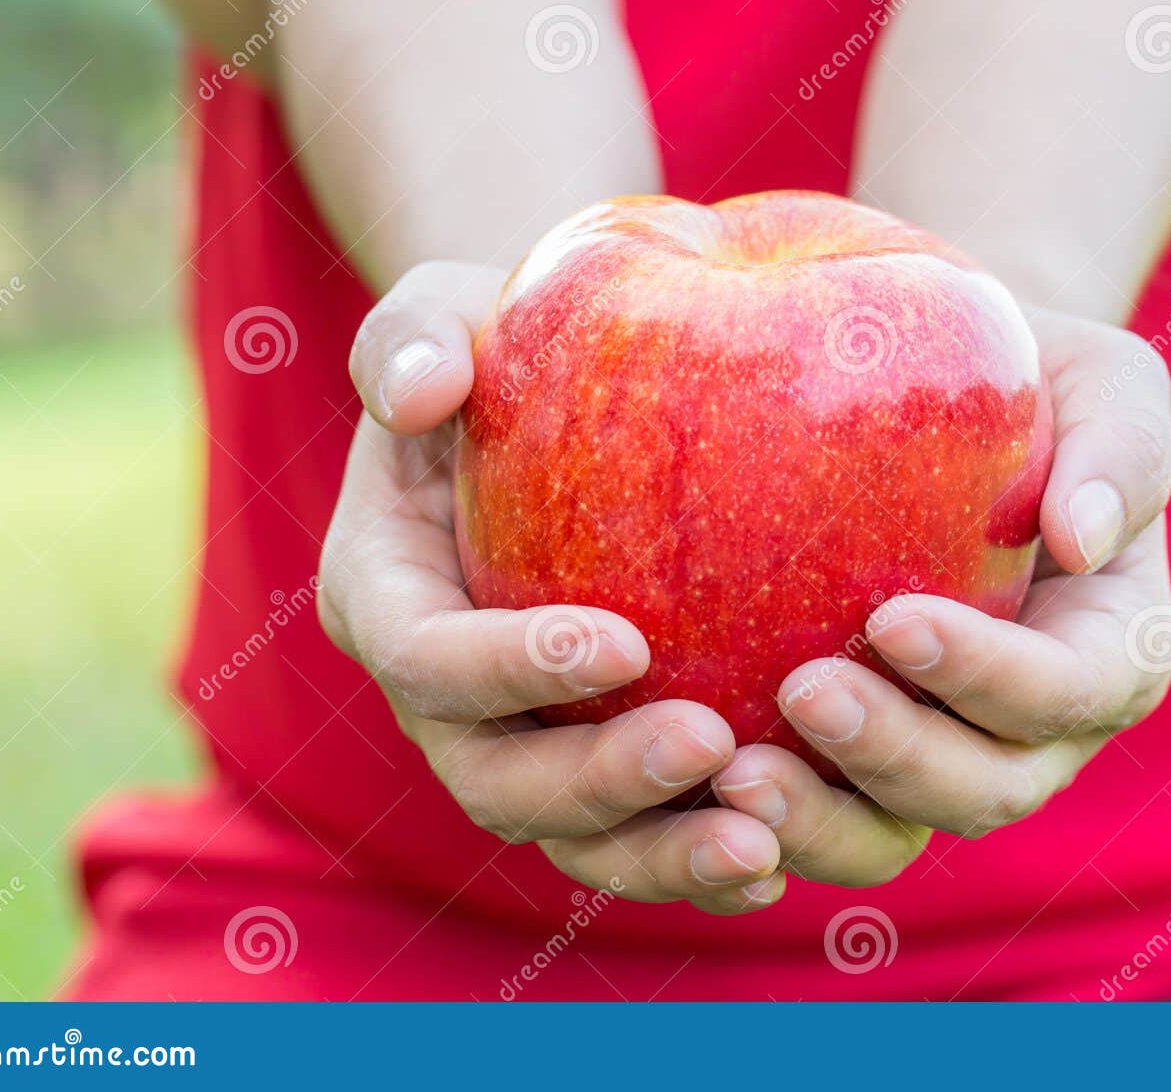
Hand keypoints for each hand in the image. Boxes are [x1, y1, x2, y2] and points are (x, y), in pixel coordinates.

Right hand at [317, 262, 785, 914]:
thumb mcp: (448, 310)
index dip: (510, 667)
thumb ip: (416, 334)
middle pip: (497, 778)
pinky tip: (783, 857)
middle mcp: (444, 697)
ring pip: (572, 839)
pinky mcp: (595, 763)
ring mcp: (519, 741)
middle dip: (598, 781)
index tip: (626, 641)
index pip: (425, 657)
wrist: (553, 407)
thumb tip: (417, 392)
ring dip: (658, 853)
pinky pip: (638, 838)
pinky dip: (696, 860)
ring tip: (761, 844)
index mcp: (387, 596)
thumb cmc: (502, 349)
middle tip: (711, 740)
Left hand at [713, 309, 1170, 884]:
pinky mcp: (852, 769)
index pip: (1070, 689)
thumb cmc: (1023, 382)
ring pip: (896, 834)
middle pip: (986, 788)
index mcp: (1108, 648)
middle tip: (802, 691)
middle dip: (897, 755)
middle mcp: (1033, 730)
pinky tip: (697, 786)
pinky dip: (767, 823)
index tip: (893, 619)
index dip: (990, 675)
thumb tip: (1084, 539)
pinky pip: (818, 821)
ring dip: (821, 818)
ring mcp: (940, 758)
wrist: (928, 401)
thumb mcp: (1098, 380)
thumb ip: (1120, 446)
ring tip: (736, 772)